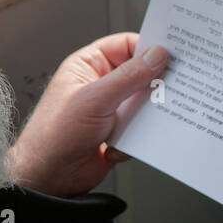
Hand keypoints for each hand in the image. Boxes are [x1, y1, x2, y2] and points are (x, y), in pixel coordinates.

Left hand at [8, 32, 168, 197]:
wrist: (48, 177)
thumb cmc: (54, 134)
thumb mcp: (94, 99)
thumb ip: (128, 77)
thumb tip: (156, 56)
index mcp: (88, 66)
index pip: (125, 45)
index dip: (149, 48)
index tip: (172, 54)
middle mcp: (100, 84)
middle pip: (139, 74)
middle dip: (153, 83)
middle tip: (173, 86)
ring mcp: (110, 109)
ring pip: (143, 102)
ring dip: (146, 114)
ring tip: (147, 120)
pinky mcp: (118, 133)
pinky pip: (142, 128)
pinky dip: (139, 136)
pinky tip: (125, 144)